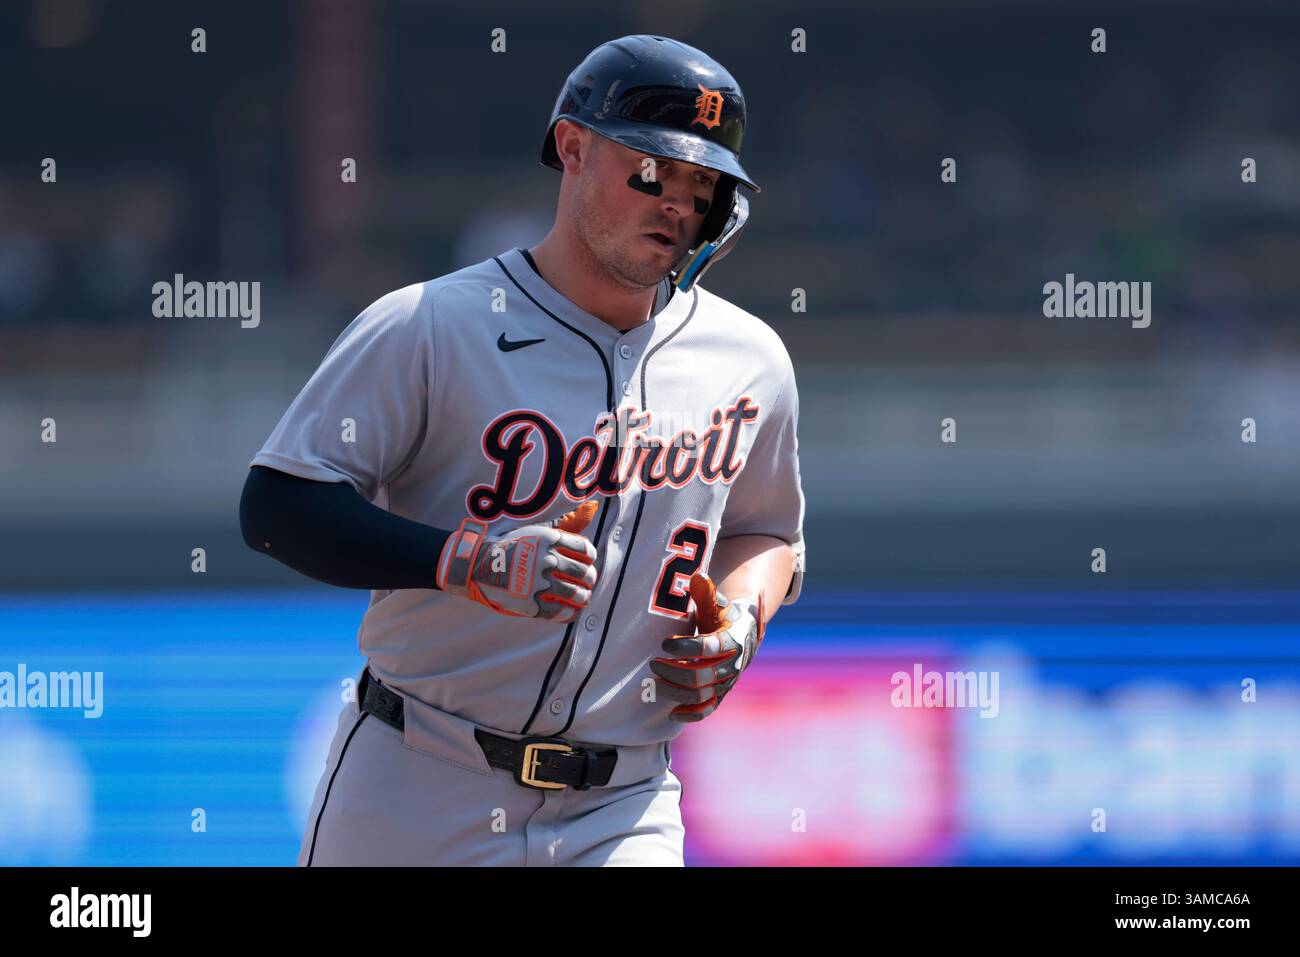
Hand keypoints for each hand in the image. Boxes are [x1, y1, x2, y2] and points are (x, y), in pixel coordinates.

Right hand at [436, 501, 598, 621]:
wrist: (476, 565)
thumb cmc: (507, 545)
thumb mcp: (534, 530)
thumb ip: (561, 525)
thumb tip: (591, 509)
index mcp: (549, 539)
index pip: (585, 550)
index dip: (590, 558)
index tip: (587, 562)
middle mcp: (546, 560)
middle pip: (584, 573)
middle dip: (589, 578)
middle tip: (587, 581)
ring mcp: (539, 583)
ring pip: (576, 594)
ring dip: (583, 596)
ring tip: (582, 597)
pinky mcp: (531, 604)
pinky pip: (560, 612)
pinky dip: (570, 612)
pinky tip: (571, 610)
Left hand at [649, 572, 763, 721]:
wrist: (744, 634)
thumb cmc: (723, 615)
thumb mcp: (717, 602)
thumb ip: (706, 592)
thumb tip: (696, 576)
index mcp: (734, 638)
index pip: (710, 648)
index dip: (686, 648)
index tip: (664, 644)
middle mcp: (734, 663)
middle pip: (703, 676)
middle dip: (674, 671)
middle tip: (652, 663)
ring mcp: (727, 681)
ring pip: (702, 695)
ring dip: (676, 691)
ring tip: (655, 681)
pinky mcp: (721, 693)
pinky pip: (708, 709)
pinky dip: (691, 714)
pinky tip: (672, 713)